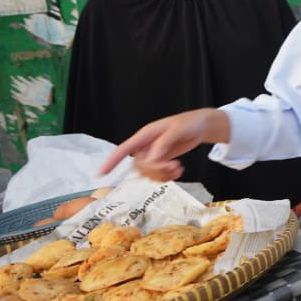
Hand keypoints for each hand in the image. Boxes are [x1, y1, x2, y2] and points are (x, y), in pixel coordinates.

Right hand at [99, 109, 231, 180]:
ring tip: (177, 169)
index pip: (124, 149)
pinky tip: (177, 172)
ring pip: (147, 173)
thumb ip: (164, 143)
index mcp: (145, 135)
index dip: (111, 161)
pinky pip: (156, 175)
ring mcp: (152, 154)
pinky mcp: (161, 161)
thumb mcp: (177, 130)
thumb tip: (152, 158)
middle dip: (155, 170)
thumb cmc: (188, 123)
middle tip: (173, 166)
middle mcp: (145, 146)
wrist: (200, 126)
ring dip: (161, 175)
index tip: (100, 174)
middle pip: (139, 166)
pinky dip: (166, 177)